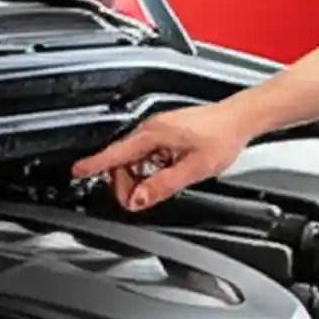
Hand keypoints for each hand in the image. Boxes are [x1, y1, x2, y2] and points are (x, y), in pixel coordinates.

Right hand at [71, 101, 253, 210]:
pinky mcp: (169, 133)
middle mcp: (153, 128)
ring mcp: (161, 129)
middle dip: (125, 182)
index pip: (115, 153)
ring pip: (135, 158)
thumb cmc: (222, 135)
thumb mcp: (193, 168)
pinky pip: (148, 153)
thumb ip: (162, 185)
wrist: (241, 118)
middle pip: (122, 160)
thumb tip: (137, 200)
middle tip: (138, 200)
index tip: (77, 172)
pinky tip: (168, 173)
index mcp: (154, 134)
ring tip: (158, 187)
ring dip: (140, 176)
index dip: (94, 164)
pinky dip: (151, 167)